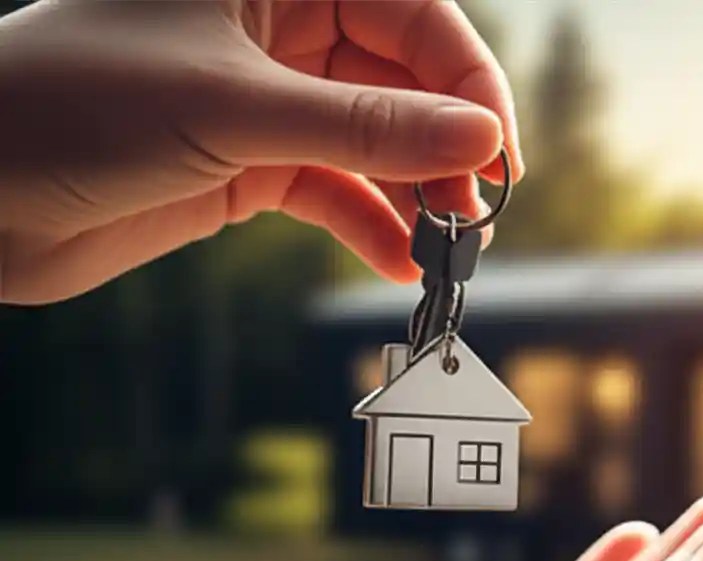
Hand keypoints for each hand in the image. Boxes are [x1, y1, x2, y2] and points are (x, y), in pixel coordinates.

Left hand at [0, 0, 521, 304]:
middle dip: (447, 150)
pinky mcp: (252, 164)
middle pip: (406, 83)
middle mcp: (282, 31)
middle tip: (477, 218)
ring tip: (451, 251)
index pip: (413, 14)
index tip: (497, 153)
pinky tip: (397, 263)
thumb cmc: (75, 107)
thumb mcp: (236, 110)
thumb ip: (367, 127)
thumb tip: (482, 139)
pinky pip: (338, 191)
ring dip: (418, 196)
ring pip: (378, 143)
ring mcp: (271, 102)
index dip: (467, 81)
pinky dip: (371, 228)